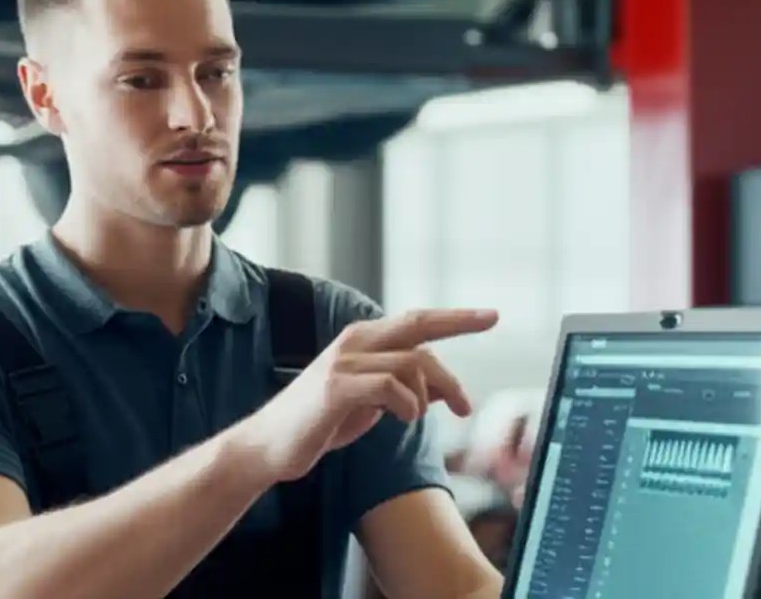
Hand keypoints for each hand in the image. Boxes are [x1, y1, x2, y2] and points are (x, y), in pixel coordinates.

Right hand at [237, 309, 499, 482]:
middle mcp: (355, 342)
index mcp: (362, 340)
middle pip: (419, 326)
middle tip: (481, 370)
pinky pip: (390, 386)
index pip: (417, 320)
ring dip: (430, 395)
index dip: (456, 317)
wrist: (269, 446)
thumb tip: (439, 388)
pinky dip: (408, 406)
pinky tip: (404, 419)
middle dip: (460, 332)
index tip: (491, 316)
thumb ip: (398, 387)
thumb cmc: (319, 423)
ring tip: (418, 418)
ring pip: (412, 363)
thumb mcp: (367, 402)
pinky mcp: (336, 387)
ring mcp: (344, 361)